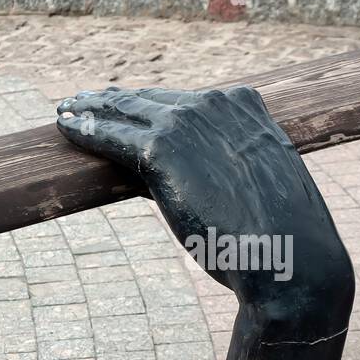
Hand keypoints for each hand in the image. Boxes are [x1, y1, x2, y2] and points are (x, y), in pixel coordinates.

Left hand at [56, 85, 355, 359]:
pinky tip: (68, 128)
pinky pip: (113, 135)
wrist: (291, 259)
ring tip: (67, 114)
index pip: (187, 100)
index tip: (128, 103)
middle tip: (84, 104)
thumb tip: (218, 185)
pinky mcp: (163, 147)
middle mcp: (218, 102)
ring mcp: (190, 120)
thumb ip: (241, 171)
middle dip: (117, 103)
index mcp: (249, 106)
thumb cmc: (284, 239)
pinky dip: (86, 130)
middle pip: (153, 101)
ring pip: (127, 112)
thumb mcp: (267, 190)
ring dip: (93, 111)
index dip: (151, 104)